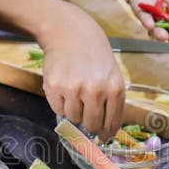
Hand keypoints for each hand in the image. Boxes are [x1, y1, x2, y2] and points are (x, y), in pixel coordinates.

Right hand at [36, 3, 125, 139]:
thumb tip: (105, 130)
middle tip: (87, 115)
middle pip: (92, 125)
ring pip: (74, 118)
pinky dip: (61, 104)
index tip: (103, 137)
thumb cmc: (94, 53)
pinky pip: (58, 110)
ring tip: (75, 93)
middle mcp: (95, 90)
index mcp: (114, 87)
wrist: (69, 32)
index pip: (112, 122)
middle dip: (90, 124)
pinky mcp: (54, 87)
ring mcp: (73, 89)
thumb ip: (111, 100)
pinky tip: (64, 88)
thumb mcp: (111, 73)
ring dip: (74, 111)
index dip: (107, 133)